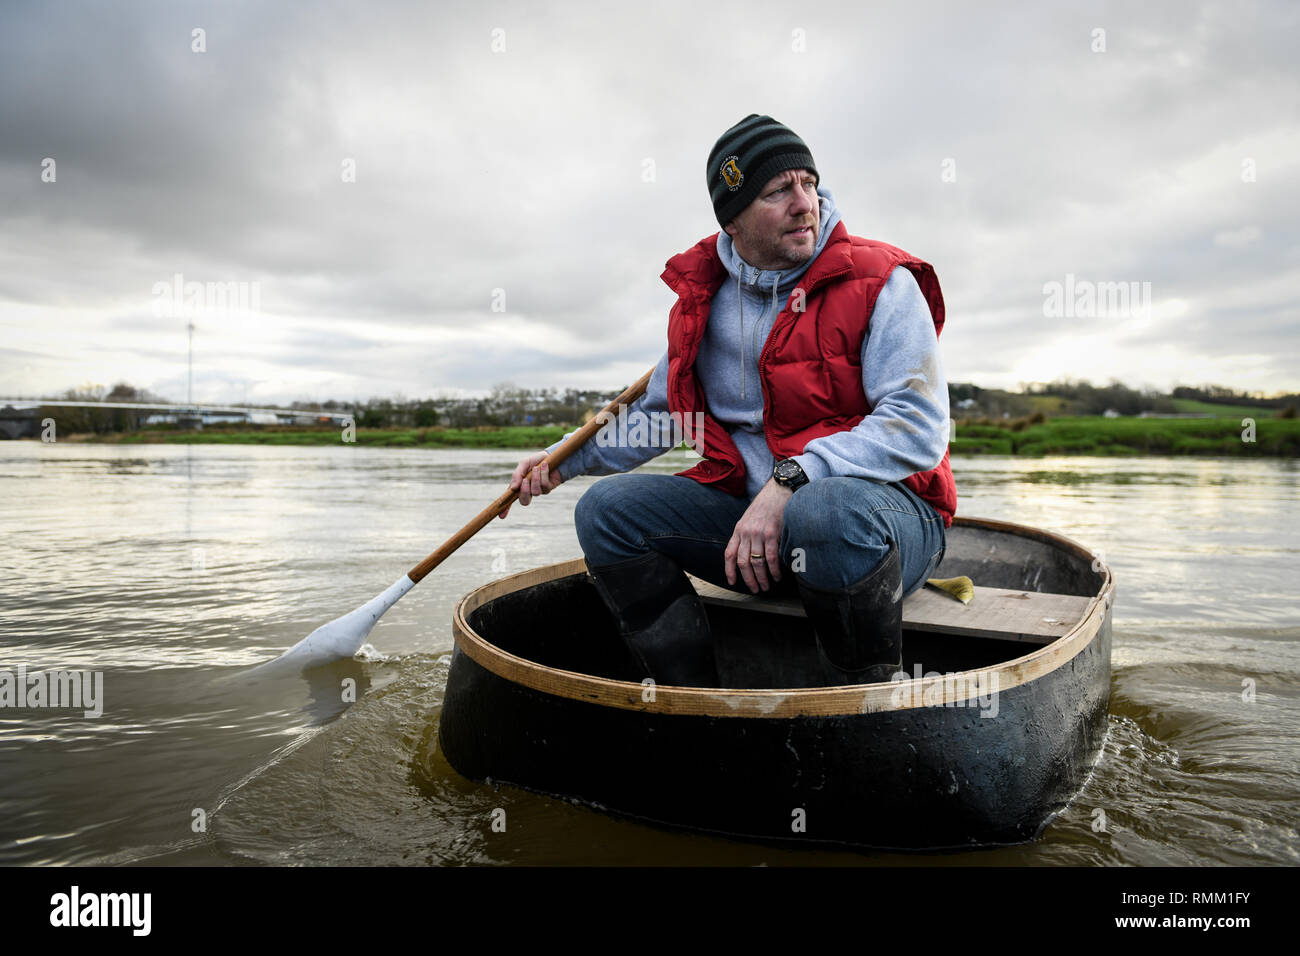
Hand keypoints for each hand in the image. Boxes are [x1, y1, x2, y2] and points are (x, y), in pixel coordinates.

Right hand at [498, 452, 563, 518]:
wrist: (551, 455)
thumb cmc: (535, 461)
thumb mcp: (524, 464)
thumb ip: (517, 475)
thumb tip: (514, 488)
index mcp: (519, 485)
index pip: (510, 499)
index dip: (506, 508)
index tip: (502, 516)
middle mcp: (528, 490)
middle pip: (524, 501)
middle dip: (524, 491)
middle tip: (525, 480)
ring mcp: (539, 490)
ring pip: (535, 492)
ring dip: (535, 478)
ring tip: (536, 468)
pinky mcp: (548, 488)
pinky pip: (545, 485)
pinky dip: (544, 474)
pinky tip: (545, 466)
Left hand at [724, 478, 792, 592]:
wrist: (778, 491)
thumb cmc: (766, 506)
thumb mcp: (749, 519)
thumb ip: (746, 535)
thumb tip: (748, 555)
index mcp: (738, 530)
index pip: (729, 554)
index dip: (729, 570)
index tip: (732, 582)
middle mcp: (746, 532)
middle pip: (743, 562)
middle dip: (748, 579)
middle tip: (755, 589)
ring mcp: (758, 533)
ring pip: (757, 562)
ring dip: (762, 578)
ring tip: (767, 586)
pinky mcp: (772, 533)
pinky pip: (771, 557)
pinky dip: (774, 570)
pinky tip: (777, 576)